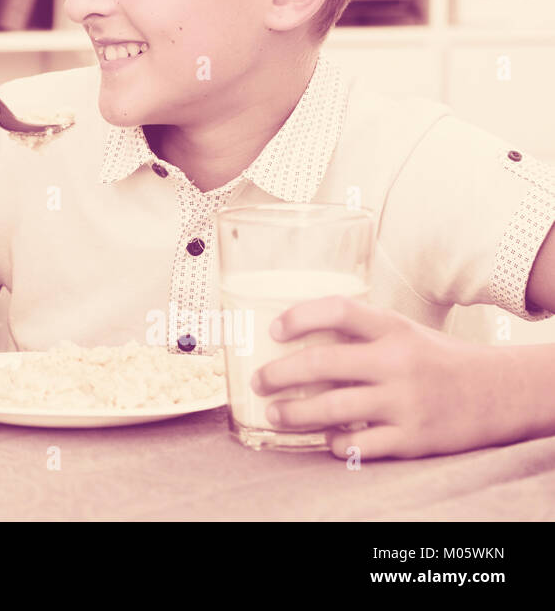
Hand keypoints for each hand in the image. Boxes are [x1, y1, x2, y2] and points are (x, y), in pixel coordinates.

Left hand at [253, 296, 527, 459]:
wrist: (497, 392)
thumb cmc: (437, 360)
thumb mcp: (403, 332)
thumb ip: (361, 333)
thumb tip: (297, 337)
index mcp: (393, 329)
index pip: (339, 310)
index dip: (300, 317)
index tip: (274, 330)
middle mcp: (397, 362)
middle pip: (322, 364)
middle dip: (280, 373)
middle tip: (258, 380)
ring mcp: (404, 402)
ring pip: (332, 409)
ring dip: (294, 413)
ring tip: (273, 413)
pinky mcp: (412, 438)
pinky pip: (359, 446)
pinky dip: (336, 444)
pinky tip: (326, 440)